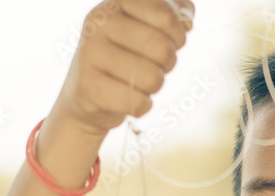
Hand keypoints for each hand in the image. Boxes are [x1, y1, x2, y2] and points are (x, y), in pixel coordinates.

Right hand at [55, 0, 193, 138]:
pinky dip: (141, 105)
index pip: (166, 16)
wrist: (87, 94)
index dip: (177, 35)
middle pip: (162, 48)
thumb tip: (187, 19)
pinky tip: (127, 98)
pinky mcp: (88, 88)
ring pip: (152, 78)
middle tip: (153, 65)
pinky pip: (138, 102)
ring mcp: (90, 54)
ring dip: (154, 86)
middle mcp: (99, 23)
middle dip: (167, 63)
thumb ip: (173, 12)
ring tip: (138, 81)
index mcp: (116, 3)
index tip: (167, 41)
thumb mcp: (148, 26)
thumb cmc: (127, 55)